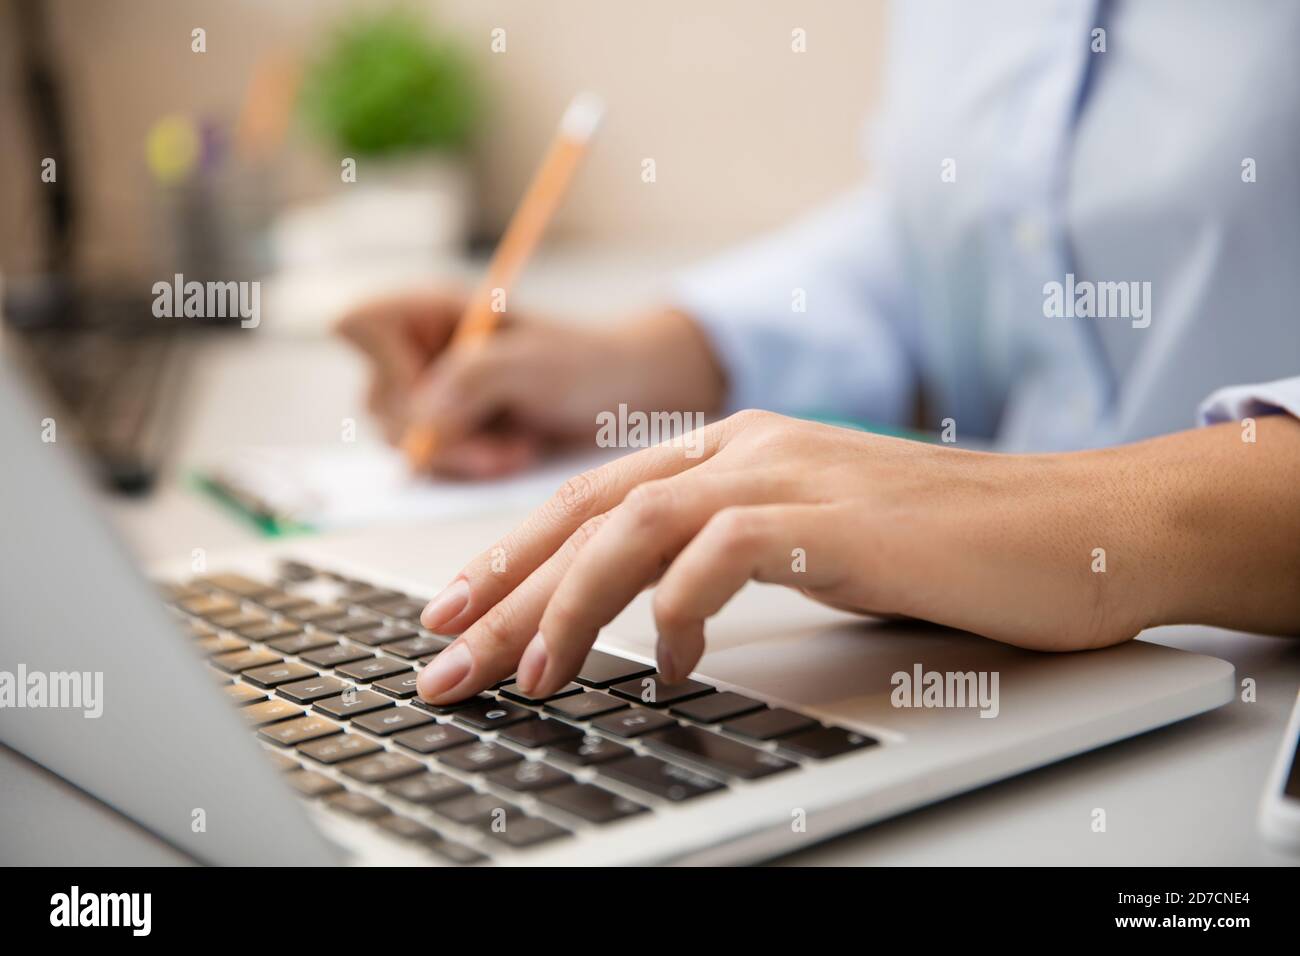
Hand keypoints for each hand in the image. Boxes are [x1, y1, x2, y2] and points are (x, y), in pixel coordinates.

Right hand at [335, 291, 725, 477]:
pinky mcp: (449, 433)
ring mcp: (431, 393)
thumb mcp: (534, 363)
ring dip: (459, 457)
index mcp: (431, 308)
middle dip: (438, 434)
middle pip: (379, 400)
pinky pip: (430, 464)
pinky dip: (469, 469)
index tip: (433, 392)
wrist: (628, 396)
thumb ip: (473, 379)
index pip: (358, 325)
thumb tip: (421, 418)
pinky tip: (511, 457)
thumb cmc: (588, 361)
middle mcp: (420, 348)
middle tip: (497, 447)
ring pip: (402, 442)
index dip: (385, 364)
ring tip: (516, 451)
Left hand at [414, 410, 1178, 703]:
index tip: (453, 614)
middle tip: (445, 662)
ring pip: (636, 526)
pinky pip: (725, 552)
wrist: (1075, 524)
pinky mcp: (838, 519)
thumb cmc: (944, 545)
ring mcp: (793, 475)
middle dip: (503, 592)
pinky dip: (678, 608)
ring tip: (531, 677)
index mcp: (735, 447)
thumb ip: (727, 553)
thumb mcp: (809, 541)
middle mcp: (750, 446)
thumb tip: (644, 614)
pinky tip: (666, 661)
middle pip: (590, 513)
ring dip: (569, 606)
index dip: (512, 556)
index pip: (593, 498)